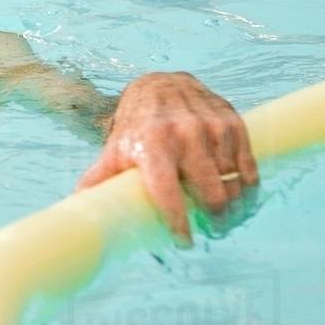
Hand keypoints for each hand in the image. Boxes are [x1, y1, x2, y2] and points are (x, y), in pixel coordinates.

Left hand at [76, 72, 258, 244]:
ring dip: (232, 205)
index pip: (167, 191)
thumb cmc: (136, 125)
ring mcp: (211, 127)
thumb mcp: (115, 149)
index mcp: (152, 144)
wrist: (161, 83)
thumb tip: (76, 208)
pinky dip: (247, 186)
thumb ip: (98, 179)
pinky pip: (248, 166)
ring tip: (225, 216)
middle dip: (214, 219)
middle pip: (210, 193)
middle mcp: (184, 134)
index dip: (177, 221)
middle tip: (212, 229)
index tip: (184, 241)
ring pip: (232, 182)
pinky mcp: (233, 122)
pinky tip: (239, 194)